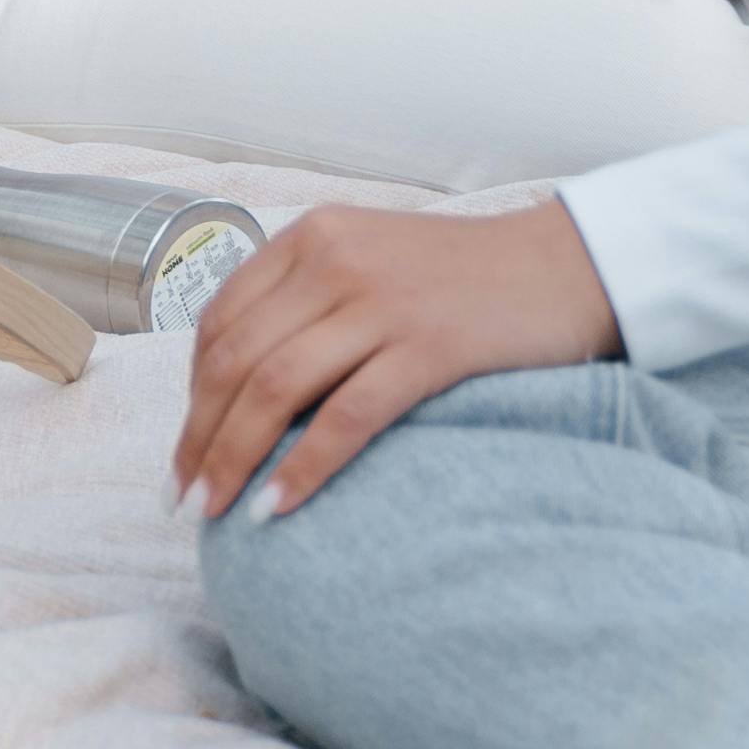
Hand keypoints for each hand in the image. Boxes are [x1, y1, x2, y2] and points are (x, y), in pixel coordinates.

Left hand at [173, 200, 622, 522]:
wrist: (566, 266)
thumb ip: (309, 300)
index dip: (190, 394)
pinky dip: (302, 467)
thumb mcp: (371, 260)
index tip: (185, 450)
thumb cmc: (465, 278)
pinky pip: (346, 417)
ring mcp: (381, 302)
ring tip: (214, 511)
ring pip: (275, 388)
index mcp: (312, 236)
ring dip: (233, 458)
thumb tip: (240, 386)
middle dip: (199, 437)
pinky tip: (277, 507)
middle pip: (235, 359)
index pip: (220, 320)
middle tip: (183, 498)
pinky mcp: (428, 346)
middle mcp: (335, 259)